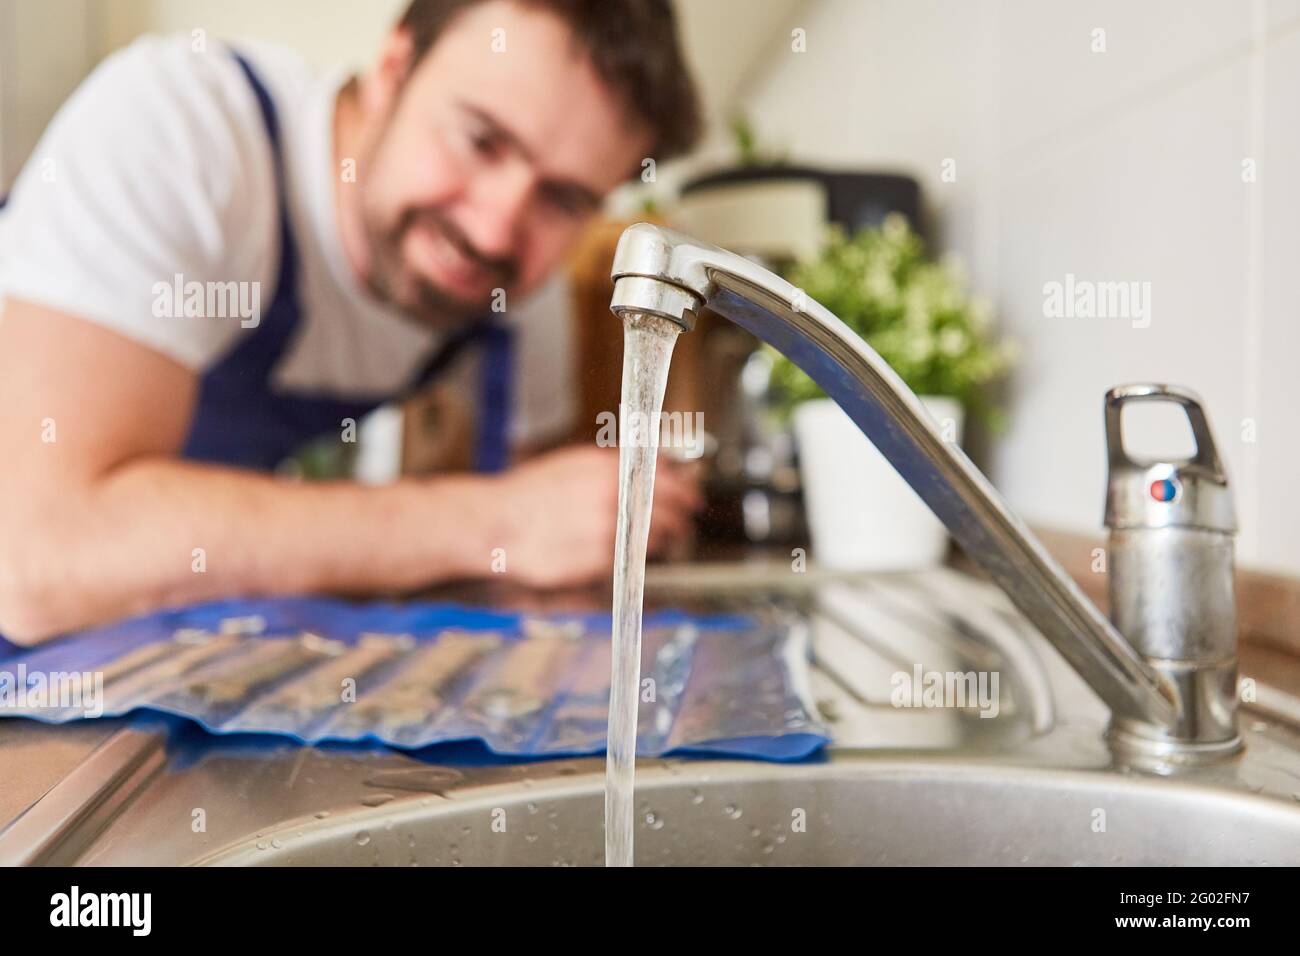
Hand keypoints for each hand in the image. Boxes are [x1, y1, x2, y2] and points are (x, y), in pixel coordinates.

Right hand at [491, 445, 701, 587]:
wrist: (497, 524)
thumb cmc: (531, 492)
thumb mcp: (576, 462)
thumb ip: (618, 464)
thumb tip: (657, 465)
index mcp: (612, 472)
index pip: (671, 483)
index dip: (687, 493)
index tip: (693, 500)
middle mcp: (615, 501)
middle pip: (669, 516)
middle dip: (678, 521)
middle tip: (679, 525)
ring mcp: (608, 534)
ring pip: (652, 541)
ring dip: (656, 540)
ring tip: (641, 537)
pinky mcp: (599, 563)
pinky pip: (628, 560)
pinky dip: (626, 557)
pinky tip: (610, 550)